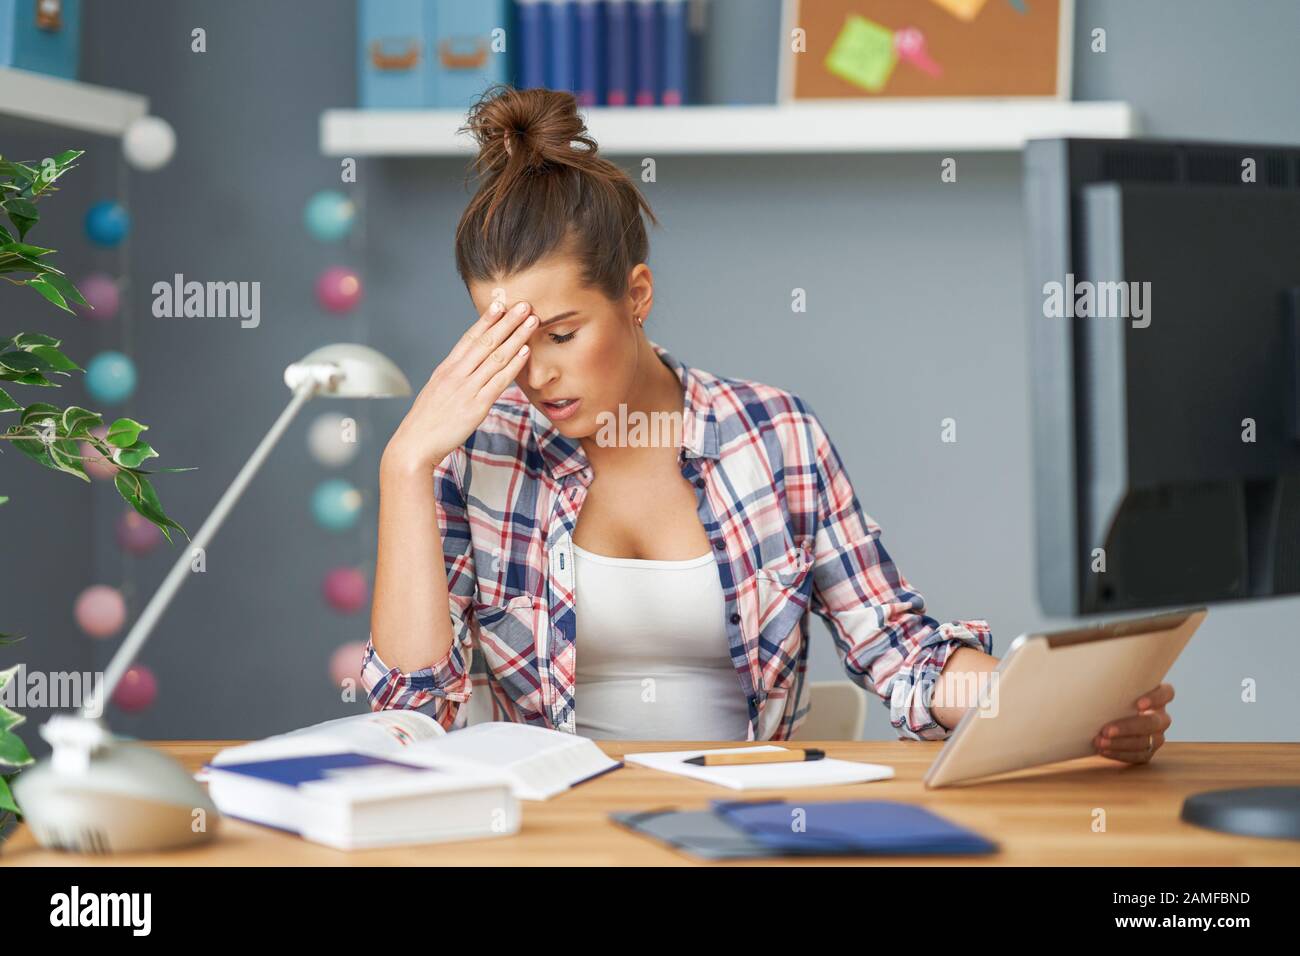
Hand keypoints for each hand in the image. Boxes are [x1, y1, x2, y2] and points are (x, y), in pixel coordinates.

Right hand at [383, 299, 537, 474]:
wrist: (415, 445)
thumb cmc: (427, 422)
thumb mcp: (438, 392)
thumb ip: (455, 379)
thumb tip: (470, 370)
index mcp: (446, 369)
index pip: (469, 338)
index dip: (486, 320)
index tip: (500, 304)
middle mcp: (456, 374)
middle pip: (485, 342)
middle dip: (507, 321)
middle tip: (524, 305)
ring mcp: (466, 389)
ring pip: (495, 357)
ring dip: (516, 337)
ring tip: (531, 321)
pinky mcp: (475, 406)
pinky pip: (498, 381)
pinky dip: (513, 365)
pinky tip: (525, 352)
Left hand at [1093, 682, 1173, 763]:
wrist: (1097, 720)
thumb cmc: (1104, 697)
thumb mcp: (1107, 687)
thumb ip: (1106, 679)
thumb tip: (1084, 670)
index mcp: (1155, 696)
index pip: (1167, 693)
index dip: (1156, 698)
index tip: (1138, 703)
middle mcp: (1160, 716)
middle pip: (1154, 722)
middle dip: (1129, 727)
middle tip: (1106, 730)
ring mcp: (1156, 735)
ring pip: (1147, 741)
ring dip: (1122, 743)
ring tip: (1100, 742)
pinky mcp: (1148, 751)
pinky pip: (1139, 756)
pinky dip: (1121, 754)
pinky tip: (1104, 751)